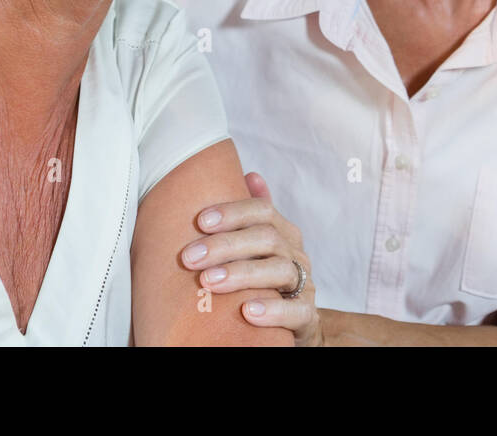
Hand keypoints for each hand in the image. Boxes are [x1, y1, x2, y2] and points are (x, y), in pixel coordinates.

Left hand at [180, 172, 321, 345]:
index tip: (200, 221)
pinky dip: (272, 310)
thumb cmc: (260, 280)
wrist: (288, 322)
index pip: (263, 210)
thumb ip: (248, 217)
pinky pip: (296, 311)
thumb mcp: (254, 248)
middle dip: (225, 245)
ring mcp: (304, 284)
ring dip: (241, 274)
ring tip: (209, 282)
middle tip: (190, 258)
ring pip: (279, 270)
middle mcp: (295, 253)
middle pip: (267, 238)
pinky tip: (247, 311)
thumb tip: (250, 174)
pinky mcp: (307, 315)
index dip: (233, 212)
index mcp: (282, 232)